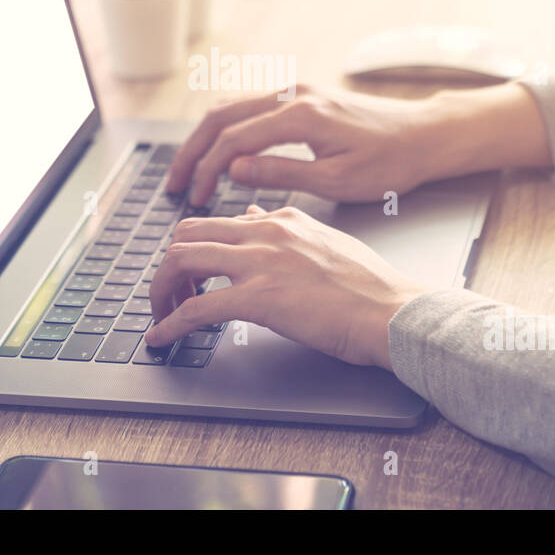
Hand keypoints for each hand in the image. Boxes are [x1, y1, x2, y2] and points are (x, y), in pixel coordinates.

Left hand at [145, 204, 430, 367]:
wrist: (393, 311)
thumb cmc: (371, 287)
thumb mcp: (327, 242)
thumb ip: (288, 230)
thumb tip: (252, 216)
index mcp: (283, 219)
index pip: (217, 223)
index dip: (194, 249)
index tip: (189, 274)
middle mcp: (266, 233)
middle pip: (188, 234)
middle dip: (169, 265)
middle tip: (170, 294)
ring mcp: (260, 263)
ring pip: (181, 260)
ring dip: (161, 290)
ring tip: (161, 314)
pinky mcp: (259, 298)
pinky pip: (196, 309)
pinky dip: (170, 324)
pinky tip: (161, 338)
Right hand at [164, 83, 552, 206]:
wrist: (425, 135)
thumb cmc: (390, 162)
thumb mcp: (336, 180)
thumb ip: (280, 172)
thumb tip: (234, 170)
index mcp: (301, 115)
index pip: (234, 139)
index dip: (208, 169)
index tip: (195, 196)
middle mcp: (294, 94)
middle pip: (221, 115)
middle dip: (193, 150)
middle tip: (176, 183)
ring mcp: (297, 90)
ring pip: (232, 106)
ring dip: (206, 137)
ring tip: (191, 170)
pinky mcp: (303, 96)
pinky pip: (250, 106)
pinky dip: (227, 128)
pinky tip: (221, 152)